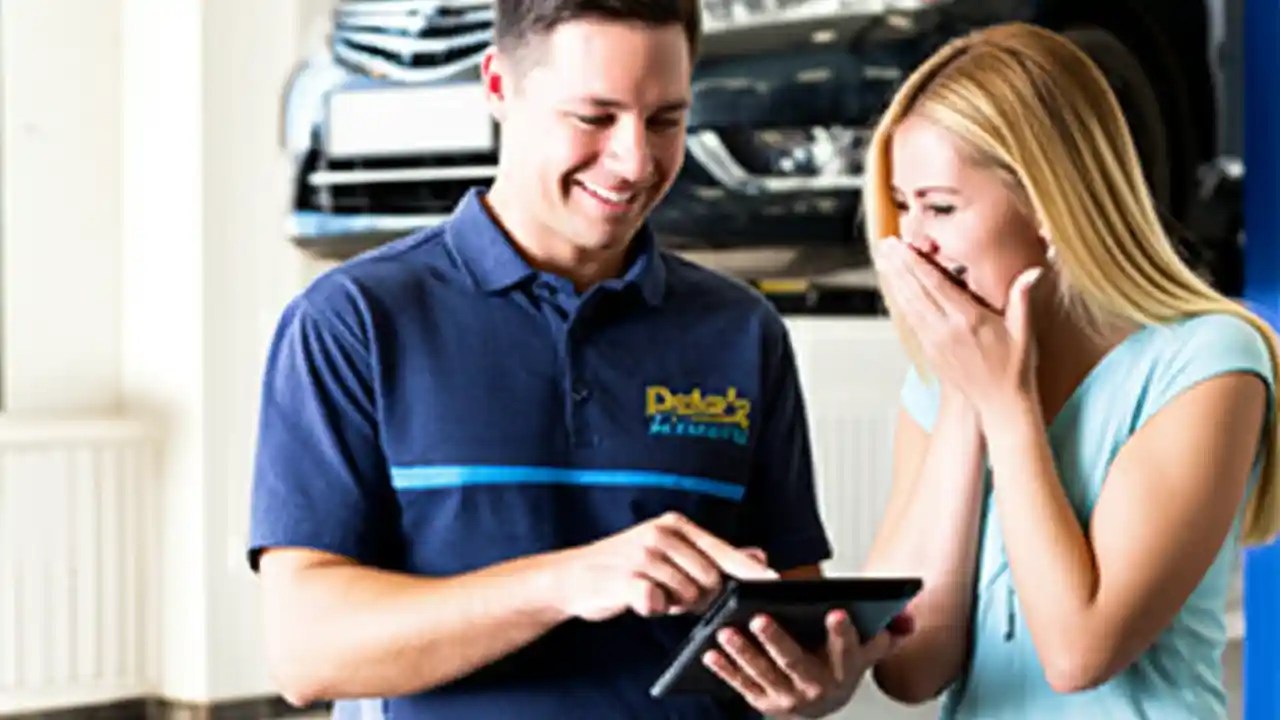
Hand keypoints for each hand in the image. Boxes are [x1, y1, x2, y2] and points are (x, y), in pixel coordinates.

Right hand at [548, 512, 776, 621]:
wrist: (572, 577)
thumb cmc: (625, 567)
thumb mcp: (669, 553)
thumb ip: (714, 556)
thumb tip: (758, 553)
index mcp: (675, 526)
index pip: (722, 550)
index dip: (748, 568)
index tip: (774, 580)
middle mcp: (662, 534)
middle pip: (710, 579)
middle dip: (698, 595)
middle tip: (672, 592)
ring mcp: (644, 555)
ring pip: (687, 595)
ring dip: (673, 604)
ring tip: (653, 592)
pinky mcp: (627, 578)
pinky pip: (658, 603)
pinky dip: (653, 609)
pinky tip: (639, 600)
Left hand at [704, 611, 913, 717]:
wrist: (822, 703)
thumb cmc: (839, 663)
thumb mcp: (867, 647)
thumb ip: (888, 630)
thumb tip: (907, 617)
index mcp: (844, 669)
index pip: (847, 650)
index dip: (842, 633)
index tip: (836, 612)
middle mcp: (817, 687)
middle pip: (796, 663)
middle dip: (777, 641)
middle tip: (759, 617)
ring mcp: (787, 698)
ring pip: (763, 675)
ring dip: (743, 654)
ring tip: (725, 631)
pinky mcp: (763, 702)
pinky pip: (741, 686)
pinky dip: (725, 670)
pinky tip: (711, 652)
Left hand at [873, 236, 1043, 415]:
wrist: (999, 404)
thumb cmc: (1015, 367)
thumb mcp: (1023, 331)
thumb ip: (1022, 298)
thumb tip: (1034, 271)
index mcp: (969, 320)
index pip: (935, 285)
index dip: (916, 263)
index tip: (903, 246)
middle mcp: (947, 330)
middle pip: (916, 291)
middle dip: (898, 266)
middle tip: (884, 244)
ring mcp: (935, 342)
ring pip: (909, 305)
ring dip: (895, 281)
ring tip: (882, 260)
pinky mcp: (930, 352)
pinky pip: (911, 321)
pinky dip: (901, 302)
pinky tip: (894, 288)